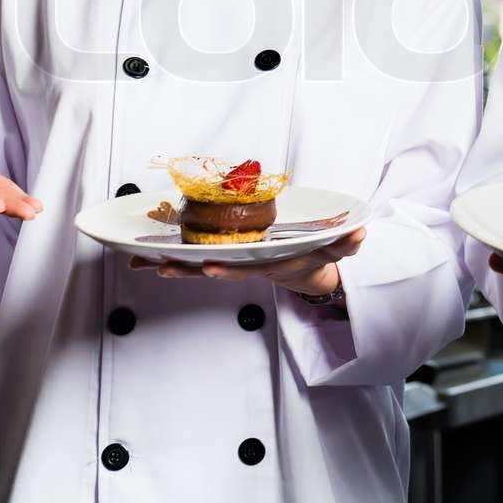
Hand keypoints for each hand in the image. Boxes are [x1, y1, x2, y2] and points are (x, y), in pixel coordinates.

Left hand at [130, 227, 365, 296]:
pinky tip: (142, 256)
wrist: (304, 270)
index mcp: (268, 265)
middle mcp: (245, 266)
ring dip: (170, 265)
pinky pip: (193, 259)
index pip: (246, 269)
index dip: (227, 270)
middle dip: (186, 270)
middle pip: (211, 270)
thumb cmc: (316, 255)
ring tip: (140, 262)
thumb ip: (348, 242)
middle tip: (160, 268)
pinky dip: (170, 259)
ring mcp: (233, 263)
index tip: (210, 267)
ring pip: (196, 266)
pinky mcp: (224, 256)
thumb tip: (361, 232)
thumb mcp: (334, 249)